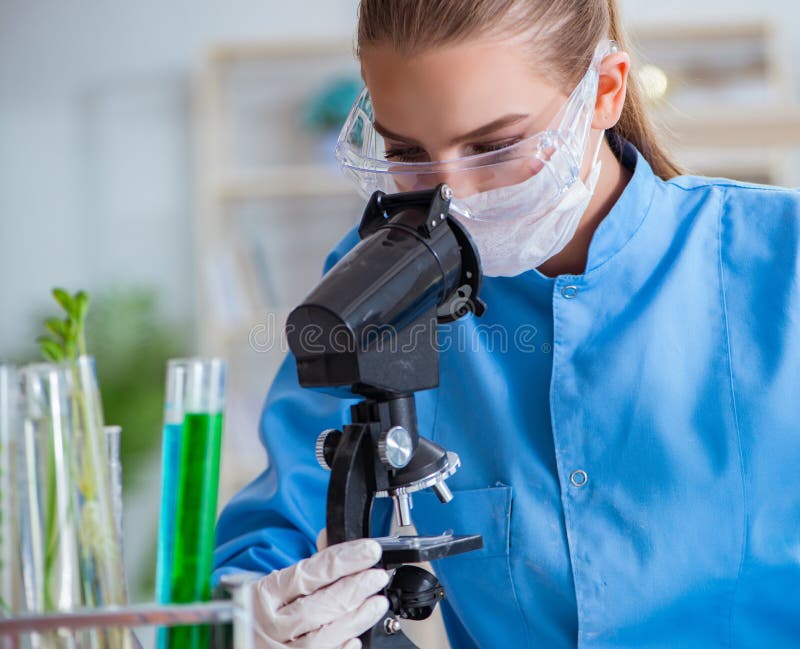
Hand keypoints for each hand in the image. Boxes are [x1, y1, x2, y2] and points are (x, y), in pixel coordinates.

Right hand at [252, 538, 389, 648]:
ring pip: (322, 637)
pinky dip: (342, 647)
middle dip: (354, 588)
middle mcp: (269, 624)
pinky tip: (357, 636)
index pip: (310, 572)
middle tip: (378, 577)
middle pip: (318, 606)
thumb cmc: (259, 611)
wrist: (235, 644)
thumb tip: (329, 536)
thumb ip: (306, 566)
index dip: (345, 560)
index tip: (369, 551)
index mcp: (264, 594)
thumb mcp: (274, 585)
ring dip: (356, 618)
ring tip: (377, 604)